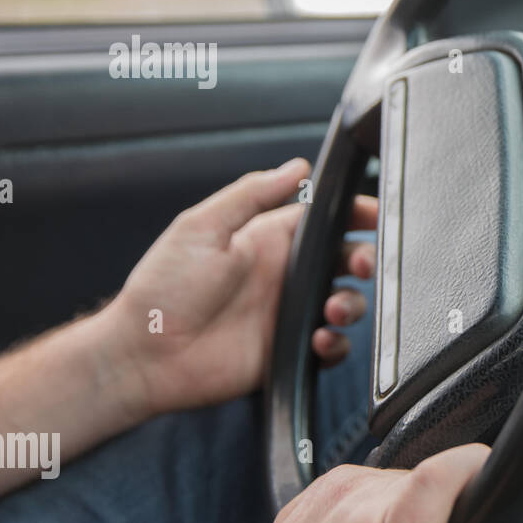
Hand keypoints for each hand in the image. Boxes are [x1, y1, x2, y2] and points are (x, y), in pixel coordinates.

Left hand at [100, 158, 378, 417]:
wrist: (145, 355)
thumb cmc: (162, 289)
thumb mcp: (201, 227)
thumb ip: (251, 195)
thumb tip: (297, 166)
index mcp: (268, 240)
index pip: (326, 219)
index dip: (357, 214)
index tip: (376, 214)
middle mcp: (285, 275)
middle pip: (347, 259)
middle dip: (366, 258)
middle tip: (361, 264)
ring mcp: (290, 314)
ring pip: (348, 302)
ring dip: (352, 303)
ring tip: (331, 309)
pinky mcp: (290, 351)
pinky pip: (332, 347)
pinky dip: (337, 344)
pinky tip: (319, 339)